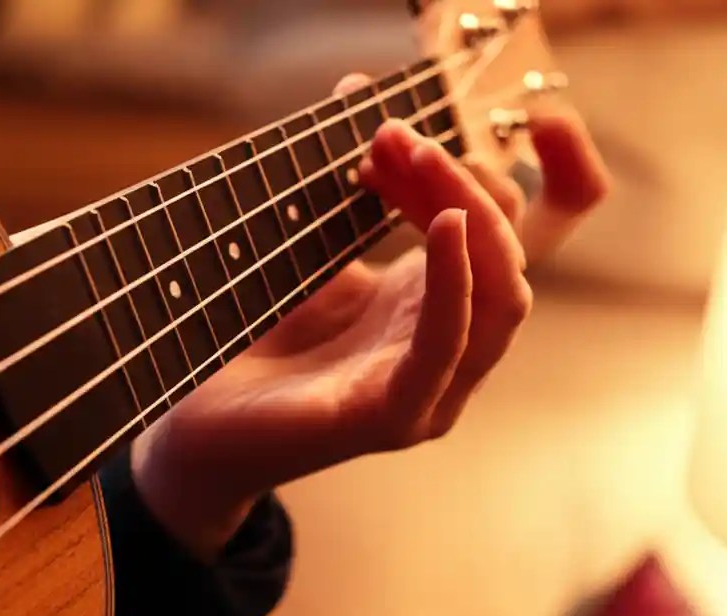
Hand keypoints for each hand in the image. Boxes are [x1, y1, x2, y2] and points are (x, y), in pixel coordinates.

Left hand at [133, 76, 608, 558]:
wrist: (191, 422)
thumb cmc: (251, 335)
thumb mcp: (308, 239)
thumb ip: (346, 177)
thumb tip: (357, 83)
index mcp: (438, 305)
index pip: (521, 236)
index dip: (534, 172)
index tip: (490, 117)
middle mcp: (449, 348)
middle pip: (509, 256)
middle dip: (468, 180)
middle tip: (397, 134)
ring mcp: (431, 390)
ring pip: (501, 297)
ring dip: (468, 213)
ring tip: (416, 156)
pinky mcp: (395, 417)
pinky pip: (449, 344)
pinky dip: (455, 280)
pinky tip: (443, 223)